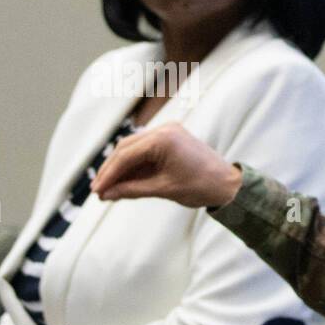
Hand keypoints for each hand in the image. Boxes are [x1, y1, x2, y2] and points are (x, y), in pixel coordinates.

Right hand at [91, 122, 241, 208]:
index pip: (126, 155)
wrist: (228, 184)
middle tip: (98, 190)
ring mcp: (167, 132)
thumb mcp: (163, 189)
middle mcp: (164, 130)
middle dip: (111, 170)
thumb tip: (107, 195)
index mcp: (164, 139)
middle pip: (126, 149)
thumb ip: (132, 190)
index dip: (109, 174)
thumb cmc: (201, 186)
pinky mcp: (170, 139)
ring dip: (121, 169)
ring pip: (133, 149)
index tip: (96, 191)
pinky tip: (124, 181)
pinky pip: (144, 151)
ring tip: (108, 189)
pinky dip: (134, 166)